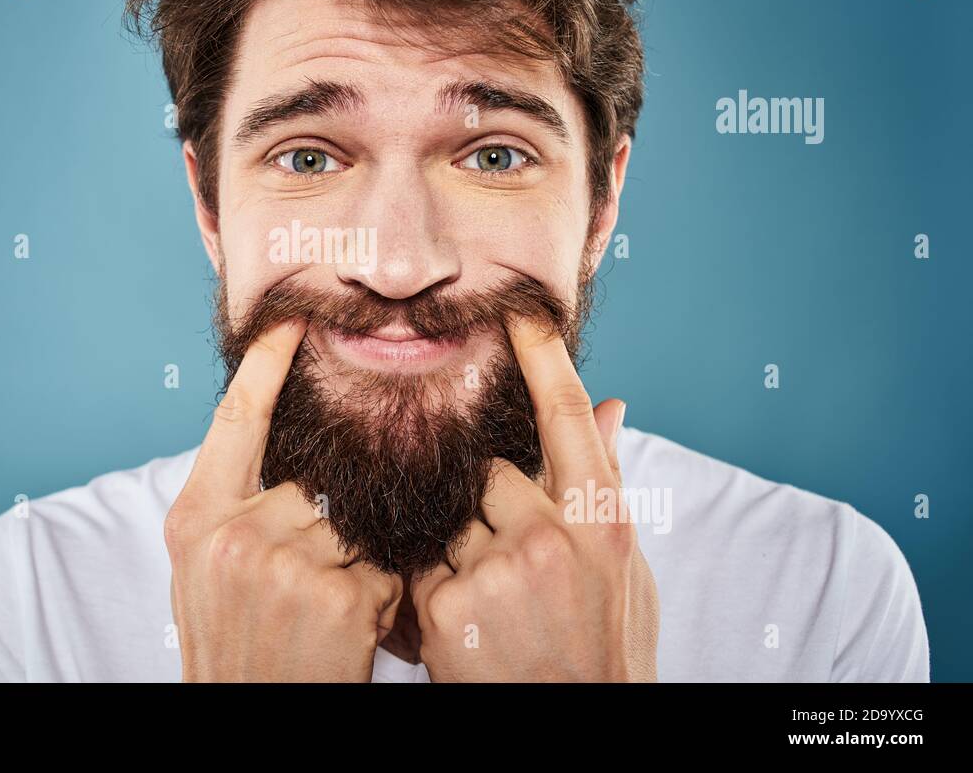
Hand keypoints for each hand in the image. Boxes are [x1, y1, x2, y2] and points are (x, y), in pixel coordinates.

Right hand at [164, 319, 404, 681]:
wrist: (238, 729)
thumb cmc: (230, 649)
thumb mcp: (203, 573)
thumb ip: (235, 511)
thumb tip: (288, 466)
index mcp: (195, 519)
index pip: (237, 421)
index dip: (267, 366)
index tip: (293, 321)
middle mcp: (234, 532)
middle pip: (311, 482)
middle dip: (321, 527)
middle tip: (296, 590)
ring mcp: (286, 562)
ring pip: (353, 524)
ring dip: (352, 564)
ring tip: (317, 617)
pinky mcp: (337, 596)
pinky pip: (383, 568)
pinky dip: (377, 600)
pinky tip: (343, 635)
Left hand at [409, 317, 659, 681]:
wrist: (580, 735)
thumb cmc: (605, 650)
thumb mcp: (623, 569)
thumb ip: (606, 484)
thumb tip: (612, 404)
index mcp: (603, 524)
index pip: (567, 418)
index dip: (542, 358)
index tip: (518, 313)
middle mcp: (552, 539)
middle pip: (491, 474)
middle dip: (491, 507)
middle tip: (514, 568)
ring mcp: (497, 573)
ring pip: (451, 519)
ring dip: (460, 551)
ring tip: (494, 610)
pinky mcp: (446, 609)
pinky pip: (418, 566)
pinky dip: (430, 590)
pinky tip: (464, 631)